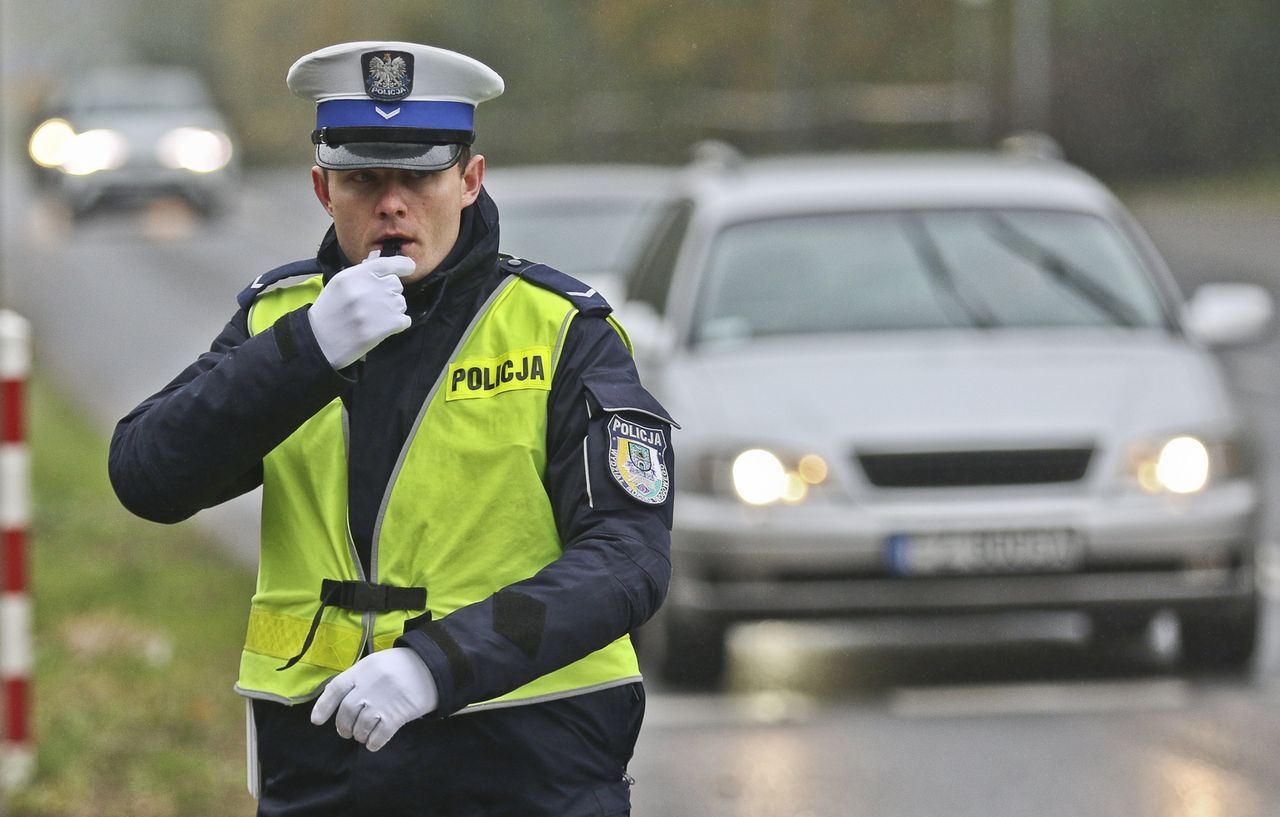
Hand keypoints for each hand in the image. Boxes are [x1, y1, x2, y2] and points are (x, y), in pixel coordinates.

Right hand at [307, 251, 414, 368]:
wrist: (320, 342)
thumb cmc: (330, 312)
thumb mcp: (339, 285)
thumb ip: (361, 275)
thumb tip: (386, 269)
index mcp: (353, 276)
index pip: (386, 263)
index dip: (402, 265)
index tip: (409, 267)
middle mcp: (366, 289)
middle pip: (396, 285)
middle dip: (390, 293)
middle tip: (374, 305)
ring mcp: (377, 308)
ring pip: (401, 303)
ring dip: (393, 310)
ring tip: (375, 318)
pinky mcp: (385, 327)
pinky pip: (405, 320)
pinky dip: (397, 325)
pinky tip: (382, 328)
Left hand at [310, 647, 438, 751]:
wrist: (433, 666)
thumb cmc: (401, 666)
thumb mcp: (376, 664)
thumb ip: (358, 679)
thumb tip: (338, 702)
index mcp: (362, 670)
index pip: (335, 689)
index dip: (323, 706)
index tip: (317, 721)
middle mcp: (369, 686)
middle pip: (346, 713)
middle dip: (343, 726)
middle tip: (347, 732)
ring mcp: (383, 701)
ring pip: (360, 727)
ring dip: (359, 735)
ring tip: (363, 734)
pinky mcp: (397, 715)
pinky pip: (378, 736)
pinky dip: (373, 742)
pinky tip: (374, 742)